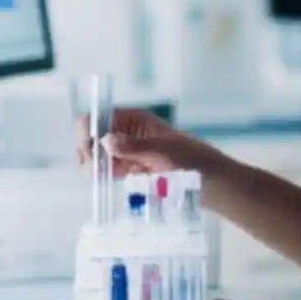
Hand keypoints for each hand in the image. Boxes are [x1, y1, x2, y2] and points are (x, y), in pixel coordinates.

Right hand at [74, 107, 227, 177]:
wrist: (212, 182)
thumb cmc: (193, 162)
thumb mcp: (165, 153)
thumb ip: (135, 147)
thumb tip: (106, 140)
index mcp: (136, 120)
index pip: (100, 116)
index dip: (89, 130)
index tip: (90, 151)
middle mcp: (129, 132)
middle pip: (93, 135)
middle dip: (87, 150)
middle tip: (94, 170)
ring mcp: (129, 151)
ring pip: (97, 153)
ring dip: (92, 164)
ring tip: (98, 178)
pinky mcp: (131, 169)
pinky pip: (107, 169)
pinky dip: (101, 174)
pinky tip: (103, 182)